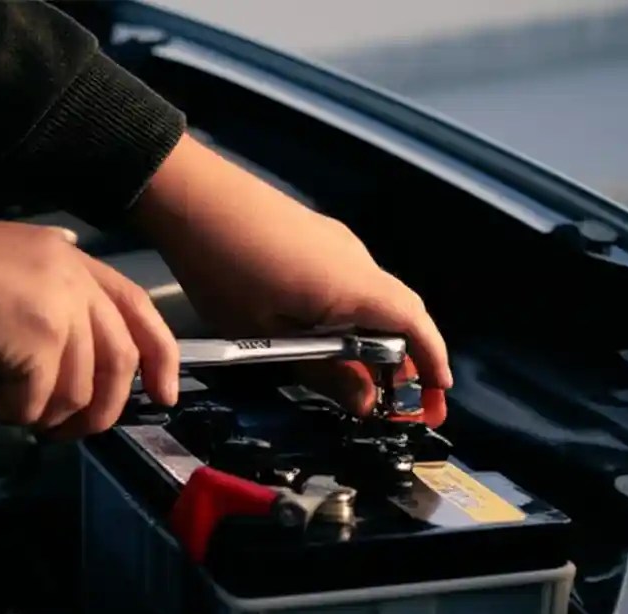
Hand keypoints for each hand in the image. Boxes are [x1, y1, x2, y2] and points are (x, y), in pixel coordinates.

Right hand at [0, 215, 179, 434]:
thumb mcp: (1, 275)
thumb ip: (46, 304)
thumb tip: (70, 367)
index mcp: (71, 259)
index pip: (138, 309)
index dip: (160, 356)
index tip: (163, 396)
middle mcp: (74, 277)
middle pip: (120, 361)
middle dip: (98, 411)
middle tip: (59, 432)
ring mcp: (59, 306)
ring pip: (78, 393)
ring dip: (31, 412)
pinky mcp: (37, 339)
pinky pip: (35, 405)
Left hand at [133, 135, 449, 424]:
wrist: (191, 195)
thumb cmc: (222, 266)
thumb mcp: (268, 337)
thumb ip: (324, 372)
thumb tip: (365, 400)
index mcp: (354, 287)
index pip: (417, 327)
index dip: (433, 364)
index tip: (436, 397)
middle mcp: (357, 260)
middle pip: (402, 315)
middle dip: (408, 362)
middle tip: (400, 404)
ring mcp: (337, 244)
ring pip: (376, 300)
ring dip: (378, 341)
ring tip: (361, 380)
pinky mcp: (317, 238)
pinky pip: (352, 283)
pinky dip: (356, 317)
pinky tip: (331, 339)